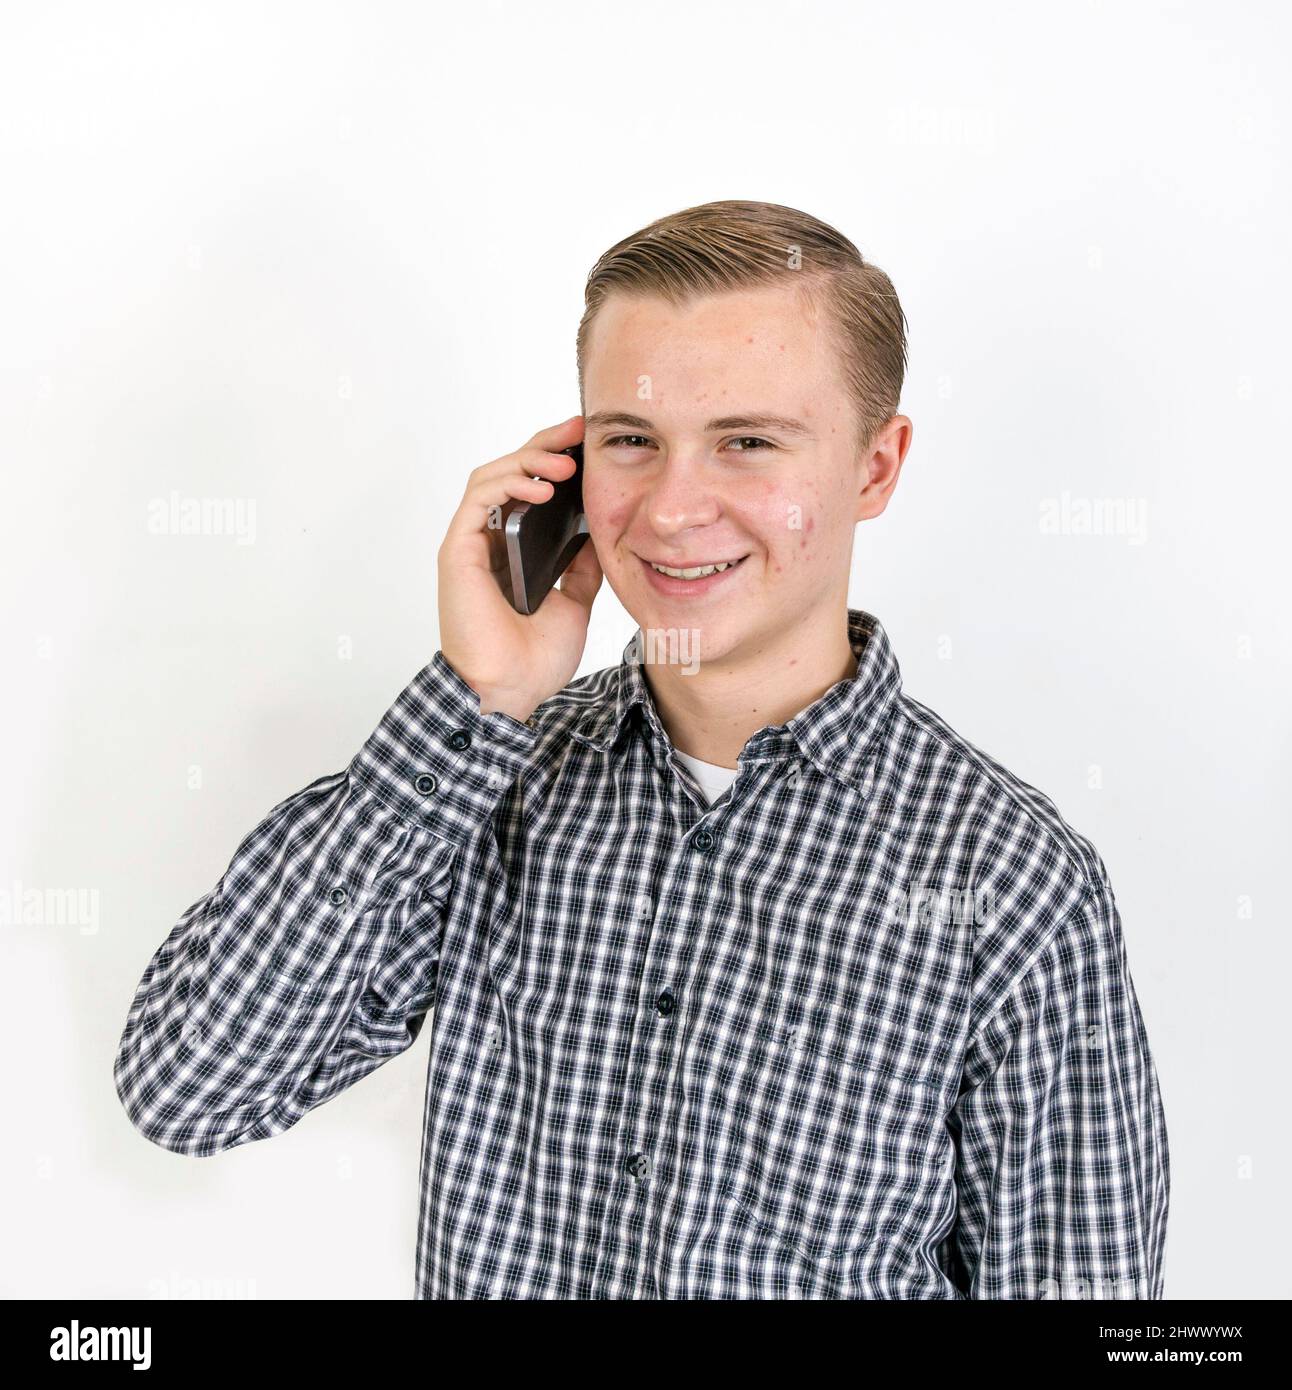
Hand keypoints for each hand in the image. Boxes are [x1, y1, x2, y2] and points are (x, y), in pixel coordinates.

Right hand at [437, 415, 602, 720]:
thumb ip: (582, 564)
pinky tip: (542, 487)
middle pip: (511, 472)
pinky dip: (509, 483)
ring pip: (492, 476)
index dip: (556, 459)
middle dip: (545, 444)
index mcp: (513, 549)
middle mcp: (488, 540)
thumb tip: (602, 529)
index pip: (530, 488)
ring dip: (530, 459)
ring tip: (565, 462)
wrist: (510, 691)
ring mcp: (471, 543)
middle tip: (578, 430)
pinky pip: (479, 499)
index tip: (588, 443)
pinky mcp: (458, 550)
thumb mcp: (575, 600)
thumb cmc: (533, 658)